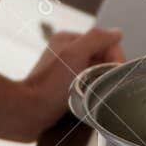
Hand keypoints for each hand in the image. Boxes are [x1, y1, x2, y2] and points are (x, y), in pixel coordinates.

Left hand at [0, 25, 124, 142]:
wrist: (28, 113)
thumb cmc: (50, 85)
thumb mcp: (75, 55)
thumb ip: (96, 39)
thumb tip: (117, 33)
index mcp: (69, 39)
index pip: (106, 43)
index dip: (115, 58)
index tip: (116, 76)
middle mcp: (66, 51)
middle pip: (102, 57)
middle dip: (108, 71)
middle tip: (106, 87)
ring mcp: (65, 69)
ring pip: (97, 71)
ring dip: (102, 82)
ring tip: (98, 94)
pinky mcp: (65, 87)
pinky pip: (88, 84)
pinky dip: (94, 90)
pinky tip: (90, 99)